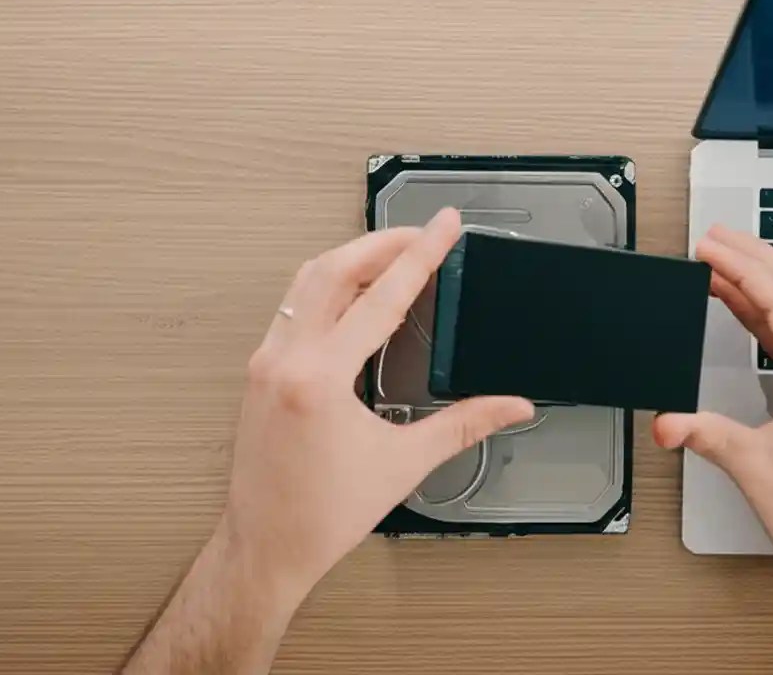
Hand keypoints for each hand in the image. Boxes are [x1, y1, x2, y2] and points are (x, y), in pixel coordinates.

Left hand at [225, 208, 532, 593]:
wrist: (267, 547)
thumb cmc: (321, 515)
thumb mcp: (403, 464)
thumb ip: (464, 426)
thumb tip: (513, 407)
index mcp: (320, 379)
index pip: (381, 297)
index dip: (421, 255)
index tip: (443, 226)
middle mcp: (285, 360)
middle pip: (336, 269)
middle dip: (384, 243)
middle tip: (424, 232)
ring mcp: (266, 362)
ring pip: (307, 281)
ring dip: (353, 258)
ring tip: (394, 254)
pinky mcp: (259, 372)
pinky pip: (293, 306)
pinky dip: (327, 286)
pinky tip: (354, 294)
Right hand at [653, 226, 772, 599]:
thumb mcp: (754, 469)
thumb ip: (705, 435)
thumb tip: (667, 421)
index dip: (741, 267)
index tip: (710, 246)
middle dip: (754, 258)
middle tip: (715, 237)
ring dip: (762, 283)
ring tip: (723, 263)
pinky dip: (768, 317)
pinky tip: (743, 309)